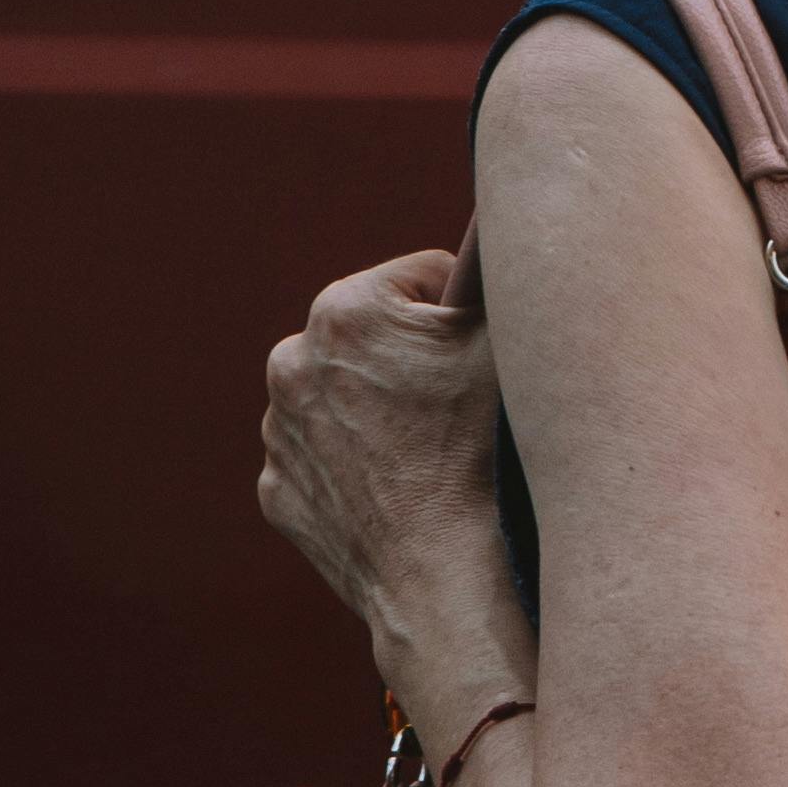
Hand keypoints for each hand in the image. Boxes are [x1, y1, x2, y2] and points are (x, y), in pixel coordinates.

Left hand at [258, 245, 526, 754]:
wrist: (439, 573)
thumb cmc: (481, 453)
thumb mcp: (507, 341)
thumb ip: (502, 268)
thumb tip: (509, 213)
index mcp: (345, 308)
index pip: (423, 278)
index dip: (462, 316)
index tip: (478, 360)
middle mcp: (292, 359)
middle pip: (377, 335)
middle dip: (413, 358)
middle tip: (457, 406)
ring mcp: (278, 430)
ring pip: (347, 393)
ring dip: (383, 407)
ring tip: (430, 449)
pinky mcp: (277, 488)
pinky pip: (325, 454)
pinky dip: (358, 462)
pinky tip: (399, 484)